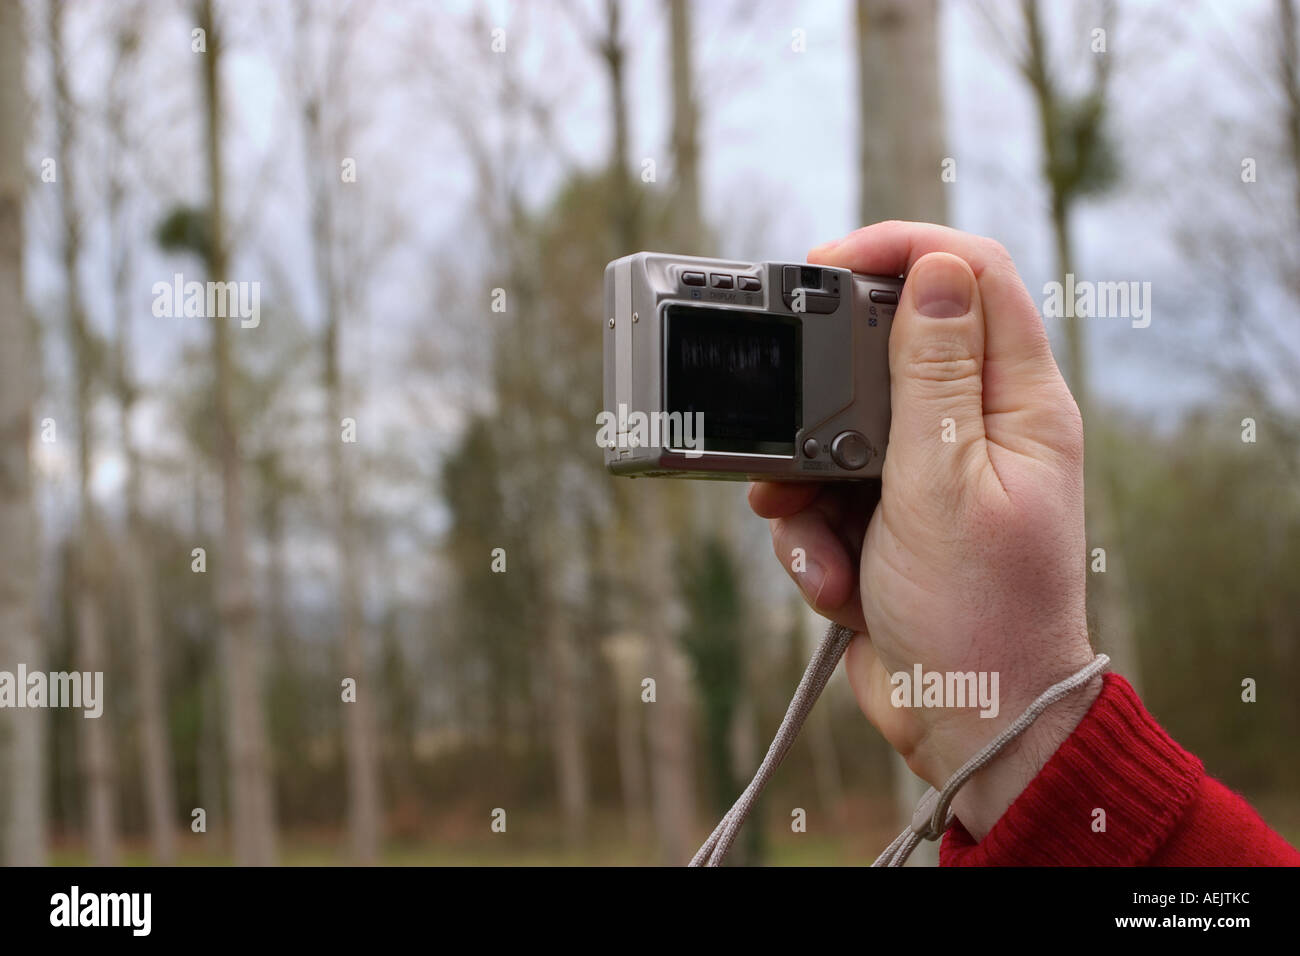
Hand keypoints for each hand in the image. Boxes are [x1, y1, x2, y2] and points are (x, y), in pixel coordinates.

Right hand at [750, 221, 1100, 839]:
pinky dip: (812, 538)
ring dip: (806, 485)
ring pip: (838, 430)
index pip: (974, 277)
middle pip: (887, 351)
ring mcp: (928, 478)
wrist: (966, 727)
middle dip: (824, 391)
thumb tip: (936, 268)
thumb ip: (931, 373)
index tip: (826, 262)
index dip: (902, 250)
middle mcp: (977, 430)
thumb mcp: (943, 483)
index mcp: (1019, 406)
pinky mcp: (885, 521)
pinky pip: (823, 497)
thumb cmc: (978, 616)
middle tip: (784, 411)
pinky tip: (835, 583)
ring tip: (814, 536)